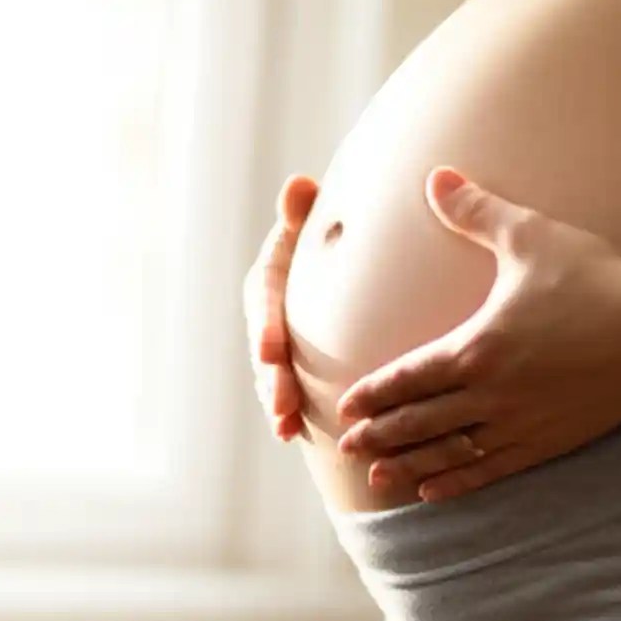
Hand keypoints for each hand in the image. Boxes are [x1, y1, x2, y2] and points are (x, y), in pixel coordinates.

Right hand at [244, 174, 318, 440]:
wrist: (356, 262)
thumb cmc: (338, 232)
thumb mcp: (321, 221)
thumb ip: (307, 212)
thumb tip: (300, 185)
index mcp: (273, 273)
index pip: (264, 299)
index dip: (266, 326)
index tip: (273, 352)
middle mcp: (271, 309)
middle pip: (265, 346)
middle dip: (271, 378)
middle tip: (282, 404)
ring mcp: (282, 340)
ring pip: (274, 374)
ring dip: (277, 402)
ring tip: (286, 428)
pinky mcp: (299, 363)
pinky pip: (290, 389)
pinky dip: (290, 412)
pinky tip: (295, 435)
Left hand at [336, 167, 620, 500]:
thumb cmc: (596, 278)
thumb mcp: (530, 236)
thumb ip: (476, 212)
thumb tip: (436, 177)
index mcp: (477, 348)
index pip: (409, 377)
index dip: (374, 393)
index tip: (345, 405)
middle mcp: (491, 393)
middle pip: (420, 420)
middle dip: (378, 434)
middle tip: (345, 447)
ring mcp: (521, 422)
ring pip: (451, 451)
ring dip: (410, 464)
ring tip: (377, 477)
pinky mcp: (551, 440)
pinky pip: (494, 468)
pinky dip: (460, 481)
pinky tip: (437, 492)